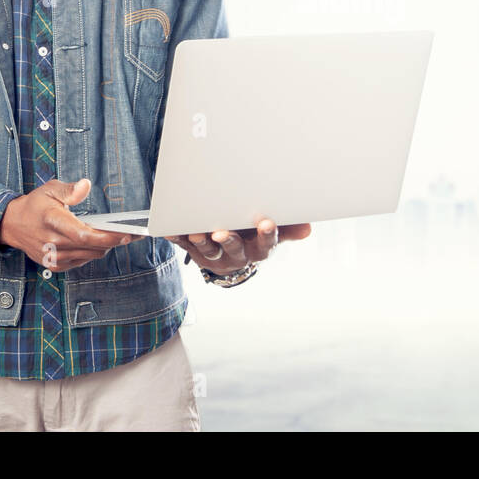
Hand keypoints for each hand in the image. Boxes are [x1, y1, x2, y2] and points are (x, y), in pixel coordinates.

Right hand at [0, 178, 134, 270]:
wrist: (13, 225)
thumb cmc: (35, 205)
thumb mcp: (50, 189)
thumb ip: (69, 189)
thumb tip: (86, 185)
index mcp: (52, 221)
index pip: (83, 235)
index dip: (107, 237)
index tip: (125, 234)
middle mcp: (52, 243)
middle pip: (91, 247)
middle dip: (114, 241)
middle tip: (133, 234)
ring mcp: (53, 257)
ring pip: (90, 255)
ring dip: (105, 247)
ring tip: (120, 236)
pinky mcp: (55, 265)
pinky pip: (82, 260)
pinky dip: (92, 252)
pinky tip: (99, 242)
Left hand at [167, 219, 311, 274]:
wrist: (231, 255)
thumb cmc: (254, 236)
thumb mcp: (271, 234)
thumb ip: (287, 229)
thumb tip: (308, 229)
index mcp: (258, 249)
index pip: (266, 244)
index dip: (267, 235)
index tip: (266, 222)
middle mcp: (238, 254)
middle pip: (234, 249)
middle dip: (228, 240)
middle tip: (222, 232)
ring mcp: (216, 255)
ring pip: (209, 252)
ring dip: (202, 243)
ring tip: (196, 233)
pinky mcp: (196, 252)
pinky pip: (185, 245)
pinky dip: (178, 238)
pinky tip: (169, 229)